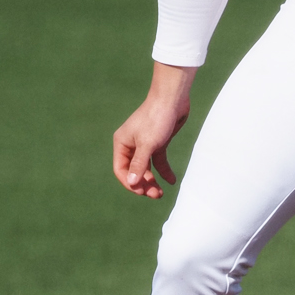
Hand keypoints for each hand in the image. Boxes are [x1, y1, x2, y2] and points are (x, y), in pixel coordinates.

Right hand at [112, 63, 196, 199]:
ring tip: (160, 193)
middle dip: (143, 184)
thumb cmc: (157, 119)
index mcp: (122, 143)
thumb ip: (139, 165)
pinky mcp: (158, 142)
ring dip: (152, 181)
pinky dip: (164, 171)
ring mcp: (145, 144)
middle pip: (134, 170)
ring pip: (147, 168)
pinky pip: (159, 160)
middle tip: (155, 195)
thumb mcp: (148, 144)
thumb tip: (132, 183)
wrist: (173, 99)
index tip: (142, 192)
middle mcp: (131, 144)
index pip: (121, 169)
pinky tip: (171, 180)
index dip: (130, 183)